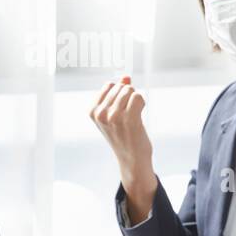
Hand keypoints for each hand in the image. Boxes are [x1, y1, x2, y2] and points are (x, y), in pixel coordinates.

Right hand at [90, 76, 155, 219]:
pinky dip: (142, 104)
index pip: (109, 84)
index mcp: (92, 111)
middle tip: (128, 116)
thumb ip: (119, 92)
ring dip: (136, 101)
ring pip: (130, 90)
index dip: (120, 93)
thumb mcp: (115, 112)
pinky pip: (138, 97)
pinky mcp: (128, 119)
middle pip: (121, 86)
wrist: (132, 159)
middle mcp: (100, 113)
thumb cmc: (124, 135)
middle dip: (128, 97)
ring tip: (133, 118)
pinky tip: (139, 117)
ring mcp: (113, 116)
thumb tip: (126, 76)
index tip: (120, 110)